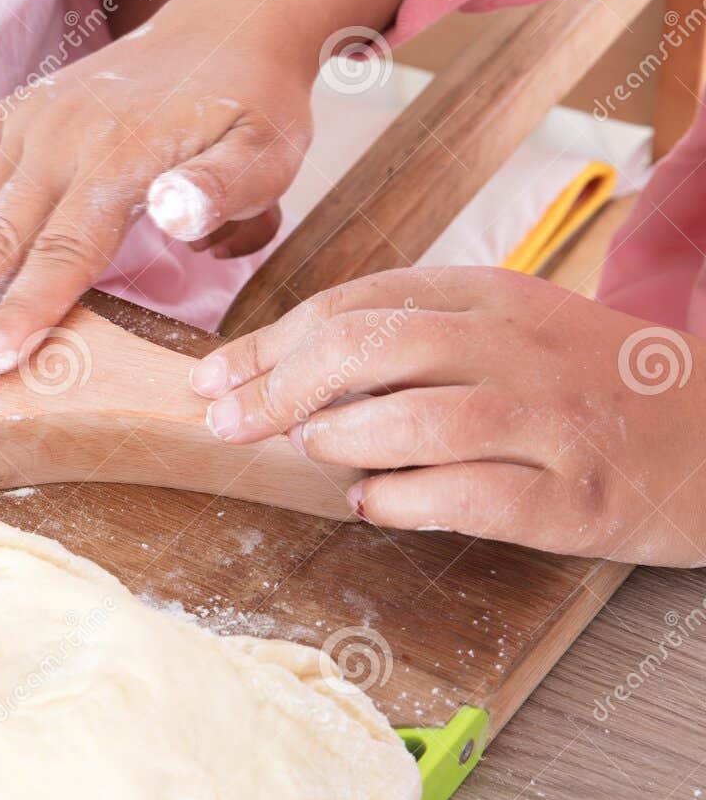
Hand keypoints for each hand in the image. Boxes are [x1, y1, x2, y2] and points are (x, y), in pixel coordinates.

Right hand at [0, 0, 411, 378]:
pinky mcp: (15, 115)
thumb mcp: (268, 150)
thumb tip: (177, 214)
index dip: (22, 310)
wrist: (230, 23)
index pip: (61, 254)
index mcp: (118, 163)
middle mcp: (61, 145)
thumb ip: (224, 188)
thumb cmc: (252, 104)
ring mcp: (31, 128)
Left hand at [192, 267, 705, 565]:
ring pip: (413, 420)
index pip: (355, 305)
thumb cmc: (586, 385)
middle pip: (370, 349)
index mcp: (493, 296)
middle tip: (231, 424)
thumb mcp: (507, 328)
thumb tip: (285, 370)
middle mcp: (520, 348)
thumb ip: (412, 336)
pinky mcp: (572, 497)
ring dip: (339, 442)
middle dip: (277, 387)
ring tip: (319, 454)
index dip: (269, 344)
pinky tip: (372, 503)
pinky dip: (398, 502)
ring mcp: (550, 423)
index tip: (214, 379)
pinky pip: (465, 497)